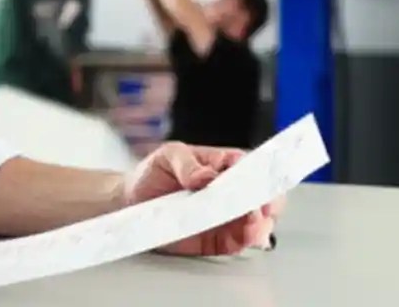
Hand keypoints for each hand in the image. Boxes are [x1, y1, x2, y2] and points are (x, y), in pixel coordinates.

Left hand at [122, 143, 281, 256]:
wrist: (131, 201)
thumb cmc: (152, 173)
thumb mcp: (167, 156)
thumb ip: (186, 164)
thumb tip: (207, 175)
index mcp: (222, 164)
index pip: (250, 167)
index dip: (261, 176)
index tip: (260, 185)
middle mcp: (230, 190)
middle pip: (262, 196)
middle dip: (267, 203)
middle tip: (259, 209)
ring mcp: (227, 215)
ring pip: (258, 221)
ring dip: (260, 224)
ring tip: (252, 226)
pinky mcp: (219, 238)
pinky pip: (240, 241)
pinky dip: (247, 241)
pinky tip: (248, 238)